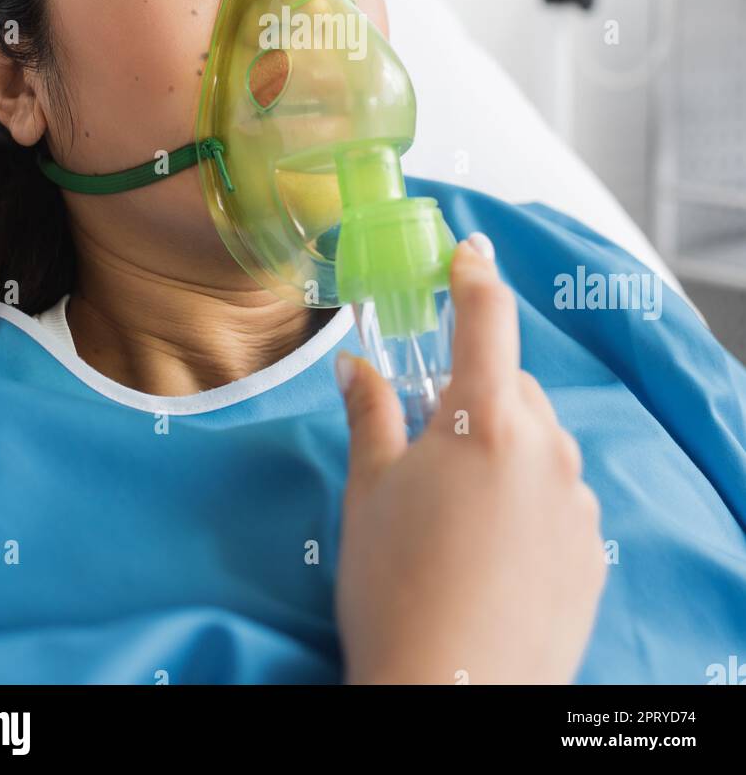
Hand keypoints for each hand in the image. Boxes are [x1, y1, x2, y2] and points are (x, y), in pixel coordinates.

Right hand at [335, 235, 607, 684]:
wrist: (451, 696)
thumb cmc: (395, 589)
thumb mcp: (368, 494)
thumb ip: (370, 415)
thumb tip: (354, 365)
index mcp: (484, 418)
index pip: (486, 316)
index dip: (474, 274)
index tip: (469, 248)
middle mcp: (544, 445)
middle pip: (509, 385)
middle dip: (473, 396)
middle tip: (427, 443)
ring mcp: (576, 497)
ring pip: (538, 440)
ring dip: (504, 448)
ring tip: (456, 513)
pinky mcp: (591, 545)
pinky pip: (559, 492)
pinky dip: (529, 496)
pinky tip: (491, 548)